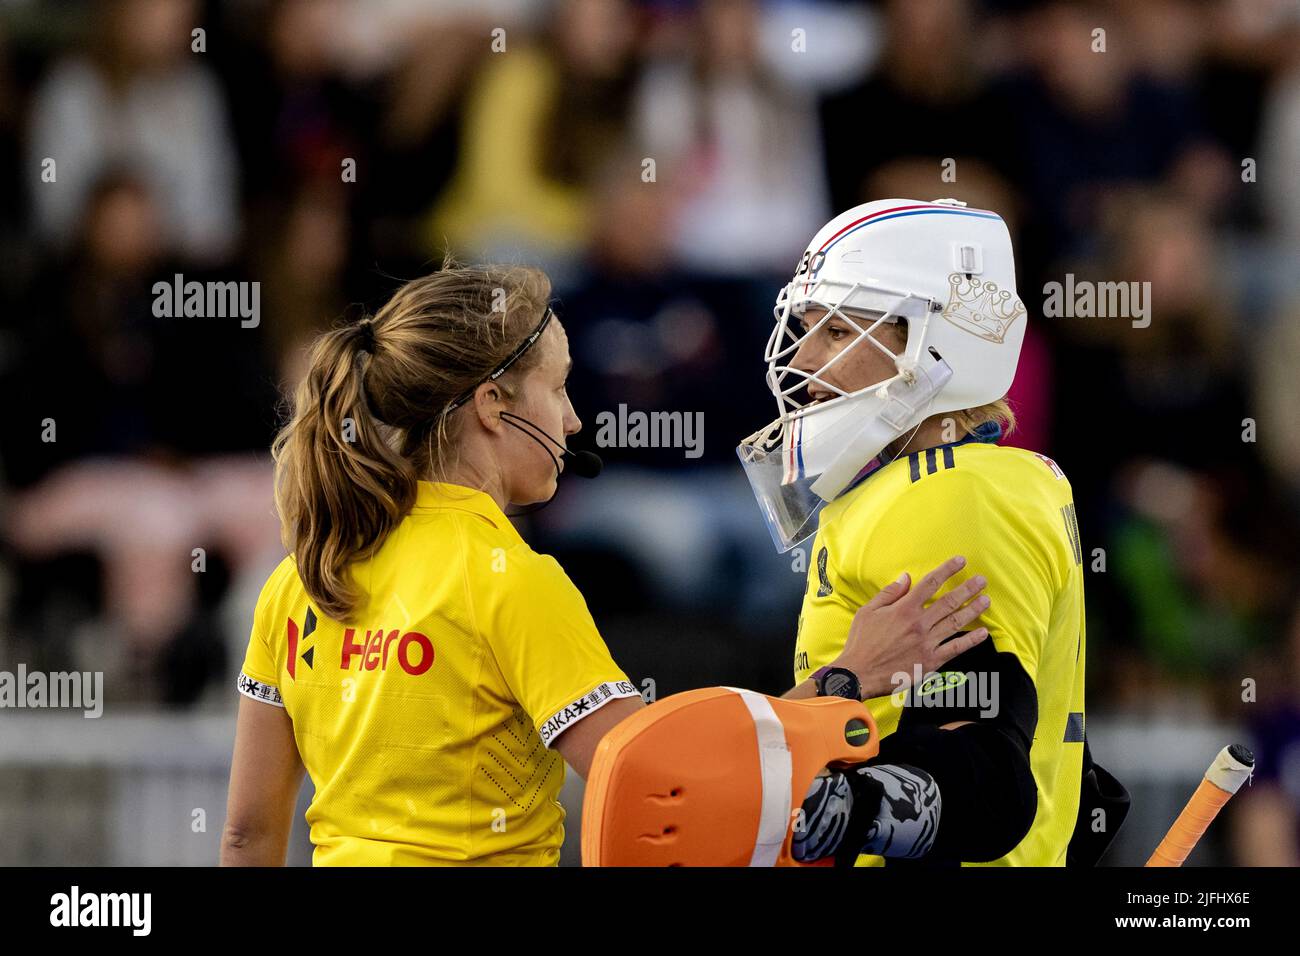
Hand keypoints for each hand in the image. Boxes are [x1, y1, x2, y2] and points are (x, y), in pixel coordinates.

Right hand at [831, 555, 989, 699]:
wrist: (859, 673)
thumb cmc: (861, 642)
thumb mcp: (868, 611)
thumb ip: (889, 593)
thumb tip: (906, 577)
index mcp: (903, 609)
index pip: (930, 583)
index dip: (947, 570)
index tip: (960, 561)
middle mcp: (918, 623)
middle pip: (949, 601)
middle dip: (968, 589)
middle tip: (982, 580)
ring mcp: (926, 643)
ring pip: (956, 622)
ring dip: (973, 610)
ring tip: (986, 601)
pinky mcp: (930, 661)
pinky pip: (955, 649)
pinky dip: (970, 641)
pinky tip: (982, 633)